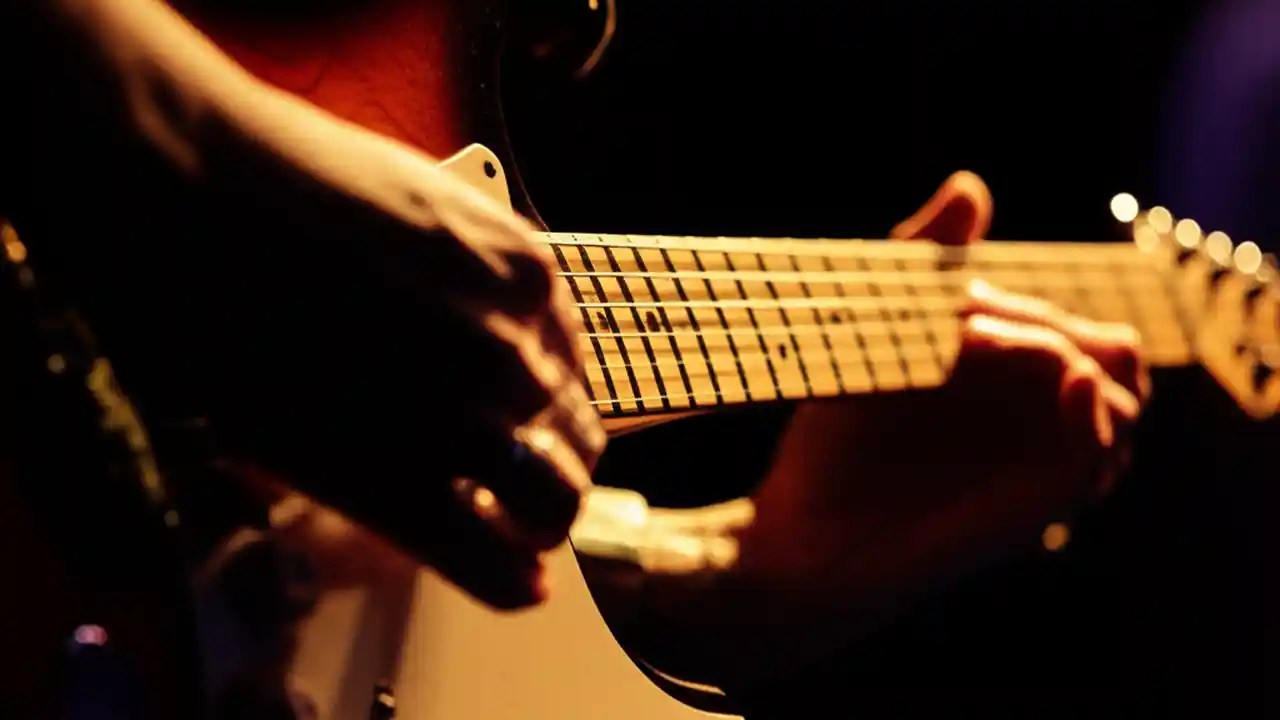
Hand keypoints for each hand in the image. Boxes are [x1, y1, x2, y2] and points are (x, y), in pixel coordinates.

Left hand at [9, 64, 604, 608]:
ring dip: (554, 436)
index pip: (503, 572)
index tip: (516, 571)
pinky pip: (572, 337)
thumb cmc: (205, 325)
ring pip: (581, 423)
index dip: (512, 576)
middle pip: (559, 502)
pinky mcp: (526, 264)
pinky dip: (548, 355)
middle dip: (540, 513)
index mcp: (402, 484)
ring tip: (516, 417)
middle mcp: (472, 418)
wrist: (196, 189)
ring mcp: (511, 337)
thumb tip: (436, 500)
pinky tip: (505, 341)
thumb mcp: (283, 453)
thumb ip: (379, 493)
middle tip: (516, 496)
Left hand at [625, 172, 1147, 686]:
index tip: (950, 303)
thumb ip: (930, 260)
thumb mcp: (881, 335)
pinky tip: (1057, 377)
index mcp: (1019, 386)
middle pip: (1116, 352)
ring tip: (969, 338)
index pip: (1077, 323)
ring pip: (1122, 396)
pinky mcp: (1036, 507)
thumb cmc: (839, 439)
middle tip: (963, 319)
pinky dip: (1090, 409)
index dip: (1029, 302)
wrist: (802, 529)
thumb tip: (973, 185)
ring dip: (1056, 347)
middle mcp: (1042, 426)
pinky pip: (1098, 454)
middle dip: (1050, 318)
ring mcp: (1044, 467)